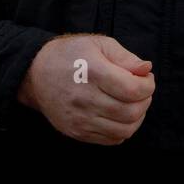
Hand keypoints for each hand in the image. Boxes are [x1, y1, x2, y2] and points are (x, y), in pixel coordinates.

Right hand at [17, 34, 153, 144]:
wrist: (35, 73)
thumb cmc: (70, 54)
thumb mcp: (97, 44)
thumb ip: (125, 57)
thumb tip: (146, 69)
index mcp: (92, 72)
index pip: (132, 89)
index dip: (147, 86)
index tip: (146, 78)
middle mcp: (85, 98)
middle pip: (130, 112)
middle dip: (145, 101)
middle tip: (142, 91)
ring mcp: (80, 118)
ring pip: (124, 130)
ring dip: (137, 118)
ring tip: (133, 104)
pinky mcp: (77, 131)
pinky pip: (111, 139)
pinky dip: (123, 129)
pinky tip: (119, 115)